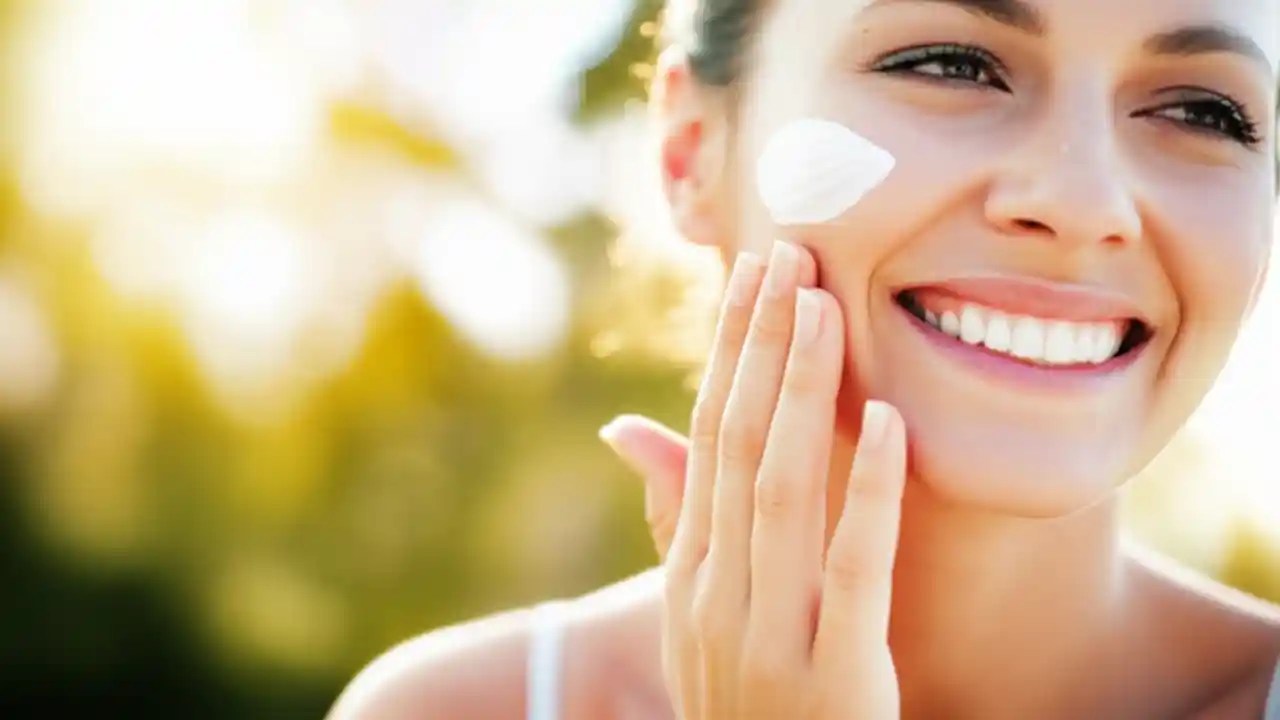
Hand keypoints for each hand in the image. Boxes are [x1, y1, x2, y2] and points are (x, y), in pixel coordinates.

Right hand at [607, 241, 907, 718]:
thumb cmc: (750, 694)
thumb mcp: (701, 610)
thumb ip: (674, 516)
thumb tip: (623, 427)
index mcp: (691, 570)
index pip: (705, 436)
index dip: (729, 350)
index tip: (754, 274)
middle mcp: (715, 594)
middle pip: (735, 444)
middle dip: (760, 344)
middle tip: (788, 253)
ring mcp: (767, 636)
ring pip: (780, 490)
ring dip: (800, 392)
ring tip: (824, 306)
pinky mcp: (835, 678)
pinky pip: (852, 569)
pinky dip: (869, 491)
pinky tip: (889, 422)